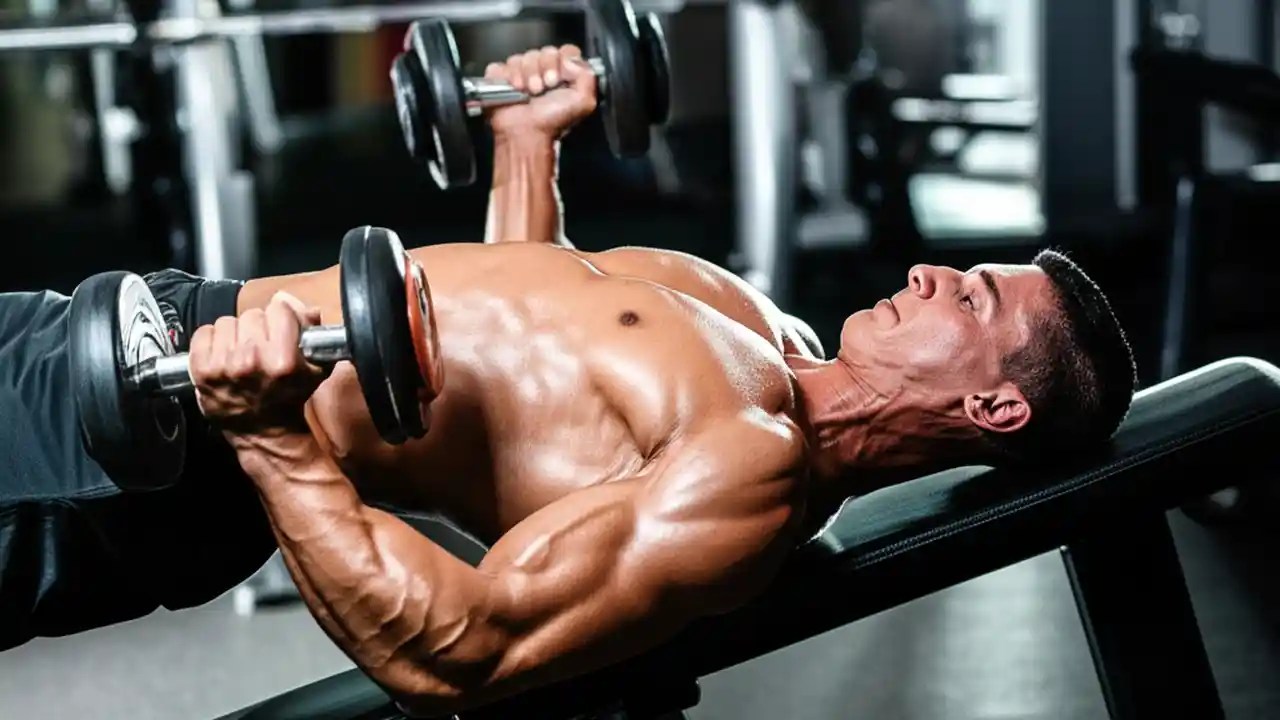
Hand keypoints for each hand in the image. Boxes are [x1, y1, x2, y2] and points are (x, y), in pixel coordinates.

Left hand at [189, 292, 328, 437]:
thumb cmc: (290, 399)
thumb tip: (295, 303)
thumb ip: (312, 330)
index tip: (282, 332)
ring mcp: (223, 366)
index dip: (283, 319)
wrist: (264, 433)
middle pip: (252, 314)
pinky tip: (223, 357)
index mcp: (282, 360)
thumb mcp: (316, 367)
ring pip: (227, 322)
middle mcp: (251, 361)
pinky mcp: (201, 370)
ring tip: (242, 354)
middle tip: (262, 348)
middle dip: (259, 328)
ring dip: (235, 335)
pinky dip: (211, 342)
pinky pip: (204, 333)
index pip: (279, 310)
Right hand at [485, 44, 597, 141]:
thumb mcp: (584, 101)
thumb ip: (587, 75)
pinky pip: (503, 64)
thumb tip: (571, 59)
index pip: (566, 51)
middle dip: (543, 69)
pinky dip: (508, 76)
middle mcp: (544, 71)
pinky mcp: (502, 77)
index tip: (557, 79)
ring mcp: (522, 73)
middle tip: (542, 89)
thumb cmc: (552, 122)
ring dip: (527, 75)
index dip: (560, 61)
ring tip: (529, 93)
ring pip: (524, 56)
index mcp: (565, 74)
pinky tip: (513, 89)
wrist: (527, 134)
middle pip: (544, 51)